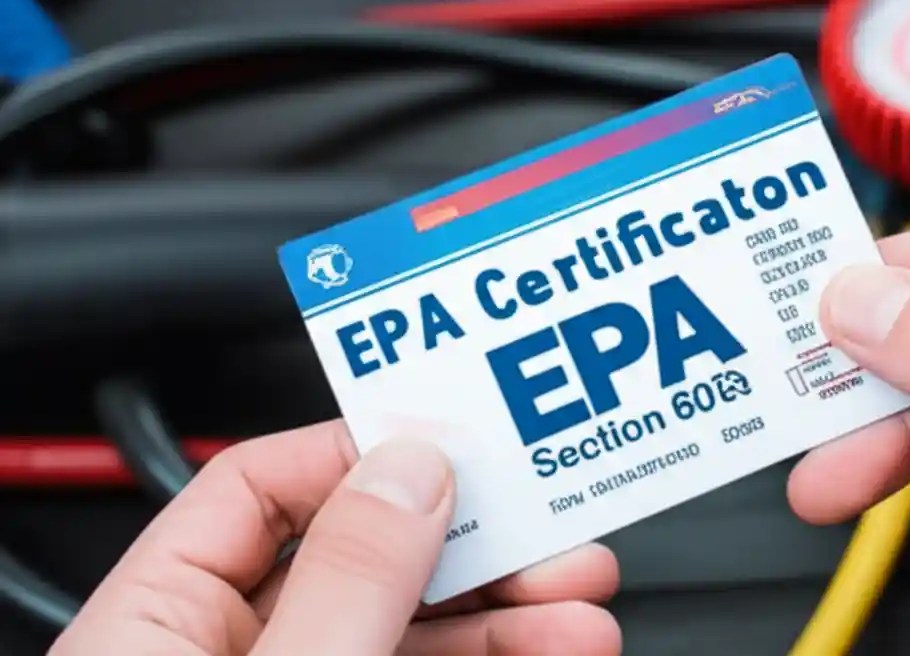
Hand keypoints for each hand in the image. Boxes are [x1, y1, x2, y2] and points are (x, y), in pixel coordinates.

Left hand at [51, 420, 620, 654]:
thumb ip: (347, 579)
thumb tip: (412, 470)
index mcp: (157, 621)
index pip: (258, 485)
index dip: (362, 448)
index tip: (453, 441)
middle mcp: (229, 654)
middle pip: (367, 555)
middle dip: (477, 537)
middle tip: (555, 520)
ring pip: (420, 627)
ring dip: (514, 610)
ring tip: (586, 601)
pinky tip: (559, 649)